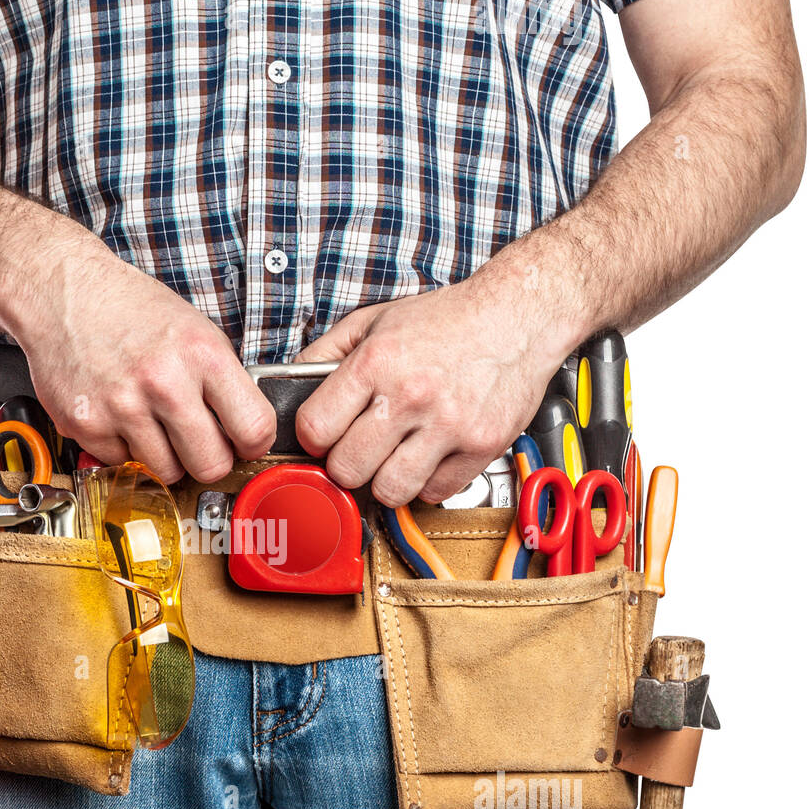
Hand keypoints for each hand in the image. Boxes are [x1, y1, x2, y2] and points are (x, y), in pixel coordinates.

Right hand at [3, 231, 275, 483]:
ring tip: (151, 419)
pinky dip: (122, 447)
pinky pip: (122, 463)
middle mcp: (163, 382)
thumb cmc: (130, 309)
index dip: (253, 444)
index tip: (243, 444)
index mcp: (202, 354)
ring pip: (166, 472)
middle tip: (198, 443)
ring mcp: (122, 407)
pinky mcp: (86, 424)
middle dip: (208, 459)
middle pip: (211, 465)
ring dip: (163, 454)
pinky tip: (118, 413)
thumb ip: (222, 382)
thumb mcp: (195, 330)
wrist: (62, 292)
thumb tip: (246, 434)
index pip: (253, 428)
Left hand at [294, 269, 567, 506]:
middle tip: (359, 450)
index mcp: (376, 362)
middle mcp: (411, 395)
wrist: (520, 314)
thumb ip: (325, 353)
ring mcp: (448, 425)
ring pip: (390, 491)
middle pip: (347, 469)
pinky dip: (428, 482)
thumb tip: (289, 385)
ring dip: (386, 480)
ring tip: (394, 457)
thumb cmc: (448, 320)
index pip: (315, 428)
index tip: (325, 435)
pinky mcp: (481, 447)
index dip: (314, 437)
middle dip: (347, 464)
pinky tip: (430, 456)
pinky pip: (435, 493)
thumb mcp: (375, 320)